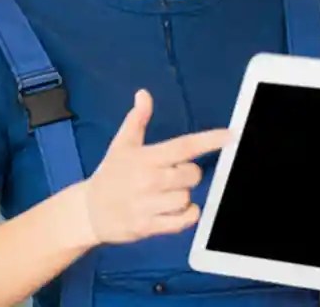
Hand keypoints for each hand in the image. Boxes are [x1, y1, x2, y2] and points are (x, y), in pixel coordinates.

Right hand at [83, 89, 229, 244]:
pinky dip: (186, 215)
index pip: (184, 146)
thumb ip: (137, 119)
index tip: (231, 135)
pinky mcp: (150, 226)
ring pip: (188, 197)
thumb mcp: (121, 144)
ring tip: (163, 194)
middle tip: (170, 175)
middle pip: (192, 174)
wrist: (89, 211)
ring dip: (182, 196)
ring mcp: (149, 205)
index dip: (209, 140)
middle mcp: (149, 180)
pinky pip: (184, 220)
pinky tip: (175, 209)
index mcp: (145, 158)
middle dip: (188, 174)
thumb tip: (144, 94)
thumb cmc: (110, 175)